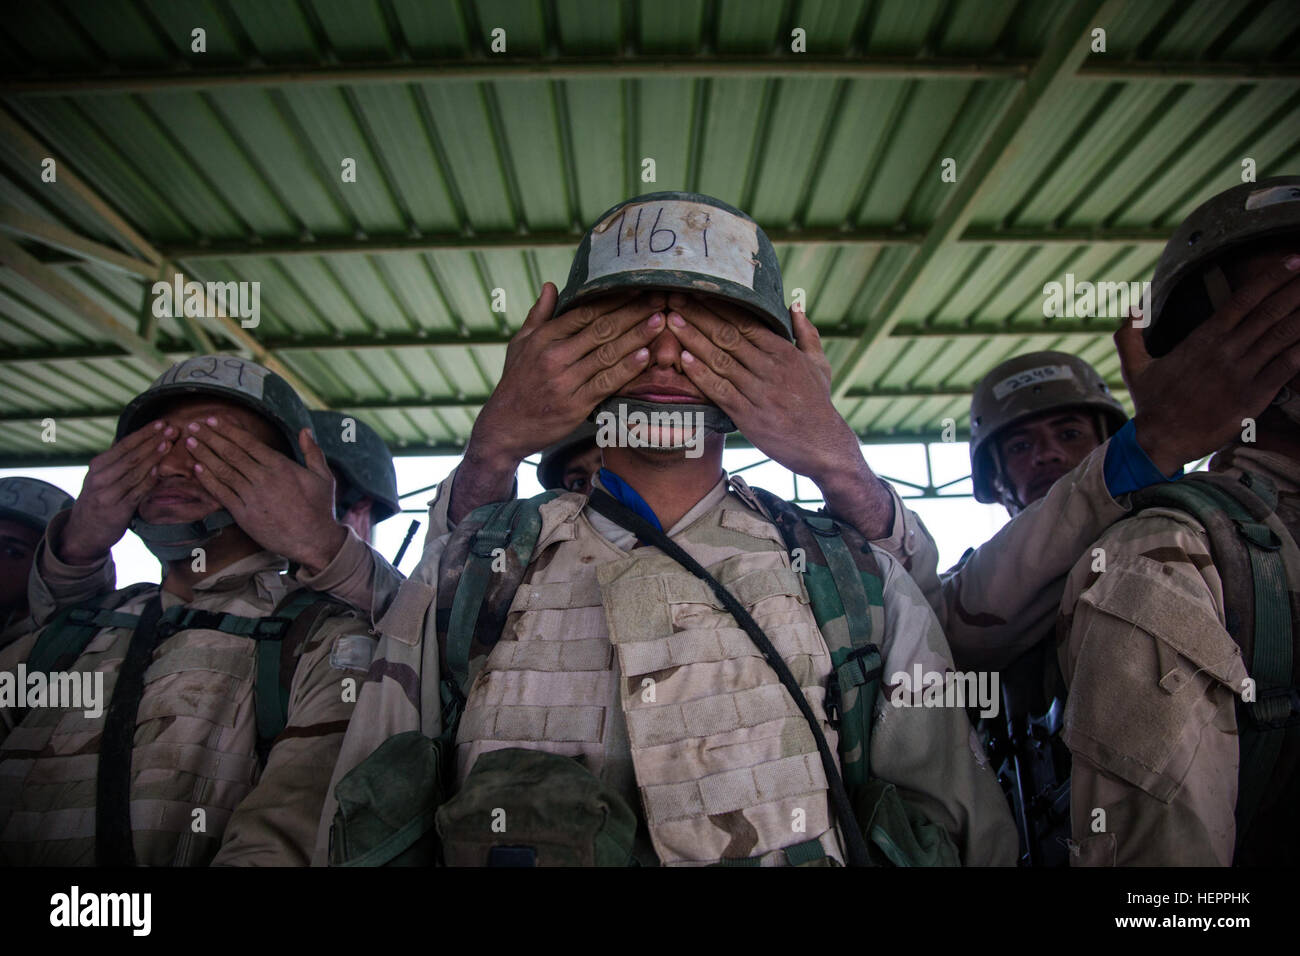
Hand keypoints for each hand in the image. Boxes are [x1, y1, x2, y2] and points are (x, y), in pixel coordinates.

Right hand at [60, 419, 176, 564]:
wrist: (83, 532)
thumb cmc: (98, 499)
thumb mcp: (100, 477)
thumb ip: (114, 460)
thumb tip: (128, 436)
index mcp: (98, 466)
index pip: (124, 445)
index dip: (144, 433)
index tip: (161, 423)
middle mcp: (100, 478)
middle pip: (131, 455)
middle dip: (153, 440)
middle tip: (172, 428)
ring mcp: (108, 494)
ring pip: (134, 472)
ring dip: (153, 456)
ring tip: (169, 443)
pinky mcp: (117, 510)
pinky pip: (137, 492)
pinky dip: (148, 480)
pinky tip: (160, 470)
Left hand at [183, 418, 346, 573]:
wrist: (314, 541)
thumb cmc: (321, 508)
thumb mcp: (324, 476)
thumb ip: (313, 451)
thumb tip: (305, 430)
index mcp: (281, 466)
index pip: (248, 442)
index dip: (228, 429)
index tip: (214, 419)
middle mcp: (263, 478)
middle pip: (231, 453)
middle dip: (210, 437)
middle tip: (194, 425)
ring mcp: (252, 496)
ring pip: (223, 470)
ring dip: (204, 454)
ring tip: (190, 442)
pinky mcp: (244, 514)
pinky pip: (222, 493)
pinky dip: (208, 480)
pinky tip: (197, 469)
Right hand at [471, 282, 668, 464]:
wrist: (504, 428)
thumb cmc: (515, 383)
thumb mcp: (519, 344)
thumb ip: (538, 315)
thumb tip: (551, 285)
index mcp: (543, 338)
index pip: (585, 312)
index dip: (614, 299)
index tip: (637, 288)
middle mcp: (554, 356)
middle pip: (601, 328)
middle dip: (633, 312)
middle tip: (658, 298)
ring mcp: (565, 381)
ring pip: (607, 353)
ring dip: (637, 336)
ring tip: (660, 321)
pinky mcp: (575, 405)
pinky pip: (606, 383)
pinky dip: (626, 369)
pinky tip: (645, 356)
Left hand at [666, 294, 894, 537]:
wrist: (824, 445)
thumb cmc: (818, 403)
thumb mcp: (819, 363)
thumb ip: (805, 333)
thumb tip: (795, 304)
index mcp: (784, 352)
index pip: (746, 322)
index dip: (719, 306)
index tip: (697, 292)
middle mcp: (770, 368)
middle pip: (728, 335)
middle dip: (699, 315)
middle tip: (674, 297)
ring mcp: (759, 392)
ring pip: (720, 360)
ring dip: (693, 339)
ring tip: (672, 322)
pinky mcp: (748, 416)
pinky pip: (720, 390)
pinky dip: (701, 374)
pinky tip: (683, 360)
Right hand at [1123, 253, 1299, 474]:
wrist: (1159, 442)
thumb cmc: (1150, 403)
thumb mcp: (1133, 365)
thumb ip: (1130, 332)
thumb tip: (1134, 305)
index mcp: (1202, 339)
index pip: (1243, 299)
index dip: (1271, 277)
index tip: (1292, 260)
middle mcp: (1225, 352)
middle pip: (1270, 311)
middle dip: (1296, 288)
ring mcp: (1242, 374)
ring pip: (1283, 335)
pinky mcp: (1254, 398)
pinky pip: (1288, 366)